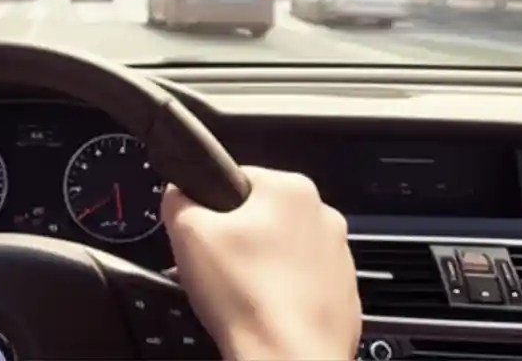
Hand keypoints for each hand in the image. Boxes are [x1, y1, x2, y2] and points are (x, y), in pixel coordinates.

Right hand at [162, 167, 359, 360]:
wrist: (287, 359)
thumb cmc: (245, 297)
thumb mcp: (188, 233)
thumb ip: (178, 199)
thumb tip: (180, 193)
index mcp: (291, 189)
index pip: (238, 180)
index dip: (212, 209)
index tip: (204, 238)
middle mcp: (325, 215)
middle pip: (262, 217)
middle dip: (238, 239)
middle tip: (218, 270)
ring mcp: (340, 257)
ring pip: (283, 251)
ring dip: (261, 267)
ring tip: (242, 295)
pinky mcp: (343, 293)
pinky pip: (302, 284)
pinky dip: (283, 294)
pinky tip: (266, 312)